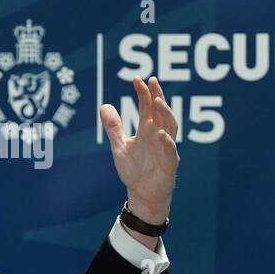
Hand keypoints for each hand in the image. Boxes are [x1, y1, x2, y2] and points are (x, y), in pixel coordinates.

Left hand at [99, 76, 179, 235]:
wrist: (141, 194)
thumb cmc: (135, 170)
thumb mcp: (119, 146)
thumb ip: (113, 127)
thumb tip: (104, 105)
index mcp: (147, 130)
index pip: (147, 107)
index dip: (144, 93)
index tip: (137, 79)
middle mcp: (158, 135)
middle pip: (161, 111)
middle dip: (157, 96)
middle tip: (152, 80)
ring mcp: (165, 148)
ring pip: (171, 126)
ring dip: (166, 113)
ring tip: (157, 101)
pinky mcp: (169, 163)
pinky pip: (171, 150)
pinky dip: (167, 142)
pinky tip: (161, 133)